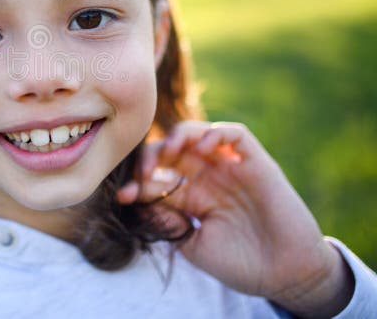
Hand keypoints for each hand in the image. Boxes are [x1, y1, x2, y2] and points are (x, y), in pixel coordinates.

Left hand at [116, 120, 353, 316]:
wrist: (287, 277)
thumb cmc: (241, 265)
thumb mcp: (193, 245)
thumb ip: (167, 221)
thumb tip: (137, 200)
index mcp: (190, 196)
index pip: (156, 176)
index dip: (136, 182)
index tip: (123, 196)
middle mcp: (207, 177)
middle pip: (171, 149)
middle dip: (151, 155)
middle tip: (143, 172)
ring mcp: (231, 168)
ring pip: (199, 133)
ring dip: (178, 136)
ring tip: (169, 151)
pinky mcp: (257, 163)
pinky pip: (236, 134)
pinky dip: (216, 133)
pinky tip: (202, 148)